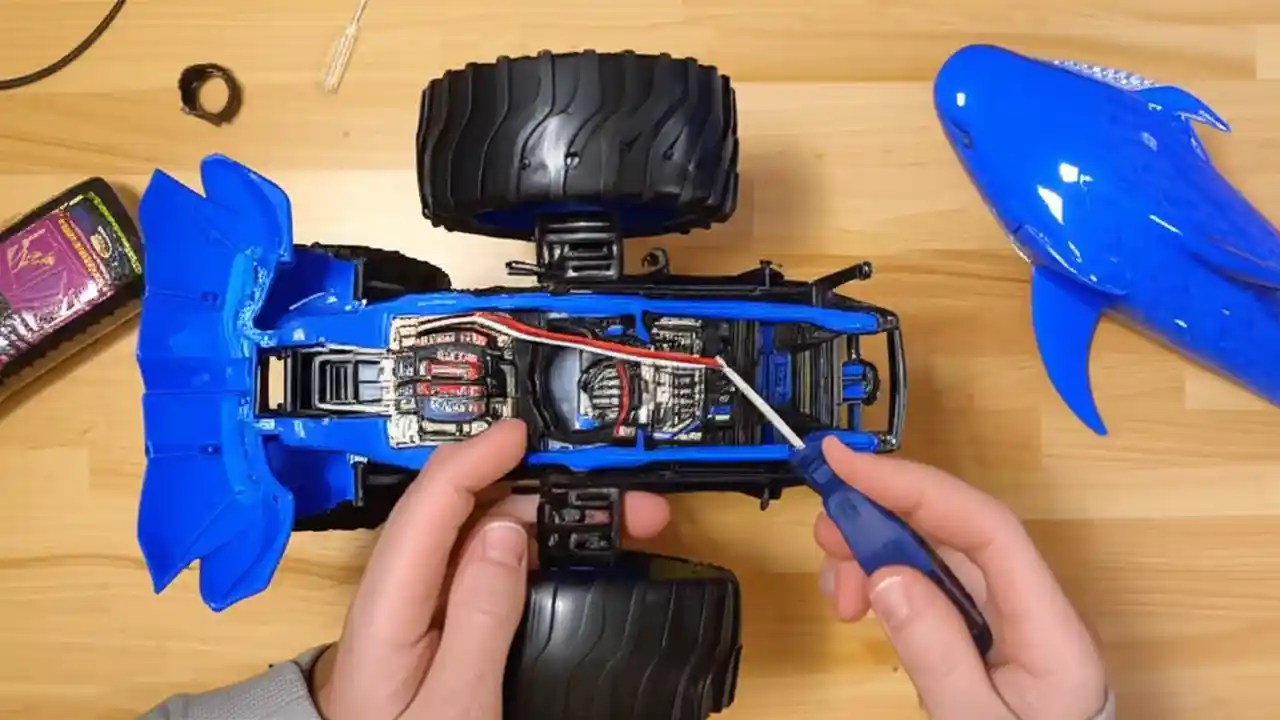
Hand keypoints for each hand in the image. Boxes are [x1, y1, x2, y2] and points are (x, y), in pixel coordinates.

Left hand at [309, 419, 671, 719]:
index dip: (476, 457)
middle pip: (464, 511)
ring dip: (548, 520)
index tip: (521, 435)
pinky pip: (487, 569)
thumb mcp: (456, 704)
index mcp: (387, 607)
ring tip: (614, 526)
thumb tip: (507, 531)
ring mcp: (420, 609)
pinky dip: (535, 551)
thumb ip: (480, 615)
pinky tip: (571, 553)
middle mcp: (399, 594)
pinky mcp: (440, 626)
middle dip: (539, 488)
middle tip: (613, 496)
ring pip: (484, 537)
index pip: (430, 504)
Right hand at [813, 438, 1106, 719]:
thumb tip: (887, 577)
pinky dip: (884, 582)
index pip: (982, 525)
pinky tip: (857, 601)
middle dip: (881, 516)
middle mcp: (1031, 609)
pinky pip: (929, 586)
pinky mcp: (980, 636)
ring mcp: (1006, 621)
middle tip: (823, 533)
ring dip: (875, 550)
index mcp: (1050, 627)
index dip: (912, 484)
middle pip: (953, 531)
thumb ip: (938, 656)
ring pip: (934, 553)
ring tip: (834, 584)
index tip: (846, 466)